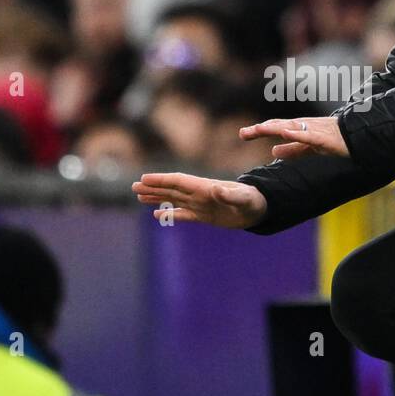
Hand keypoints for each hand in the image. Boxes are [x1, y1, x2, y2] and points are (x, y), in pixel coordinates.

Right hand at [131, 173, 266, 228]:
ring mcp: (200, 204)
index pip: (179, 181)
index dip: (161, 180)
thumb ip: (230, 195)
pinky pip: (183, 214)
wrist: (260, 210)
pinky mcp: (204, 216)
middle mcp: (199, 194)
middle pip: (171, 189)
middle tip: (134, 186)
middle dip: (153, 187)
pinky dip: (170, 214)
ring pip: (173, 199)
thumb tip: (216, 190)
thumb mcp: (243, 198)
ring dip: (157, 198)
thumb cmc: (253, 201)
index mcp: (205, 187)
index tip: (144, 179)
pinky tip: (157, 215)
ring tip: (139, 196)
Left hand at [239, 116, 349, 159]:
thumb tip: (273, 151)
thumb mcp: (308, 147)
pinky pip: (308, 136)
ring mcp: (313, 131)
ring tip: (258, 130)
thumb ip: (292, 149)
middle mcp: (303, 126)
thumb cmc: (333, 139)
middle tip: (243, 133)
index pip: (274, 127)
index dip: (258, 130)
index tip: (243, 134)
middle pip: (278, 126)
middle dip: (260, 129)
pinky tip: (285, 133)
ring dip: (273, 128)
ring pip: (290, 127)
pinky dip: (296, 134)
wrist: (358, 137)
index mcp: (298, 129)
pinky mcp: (324, 138)